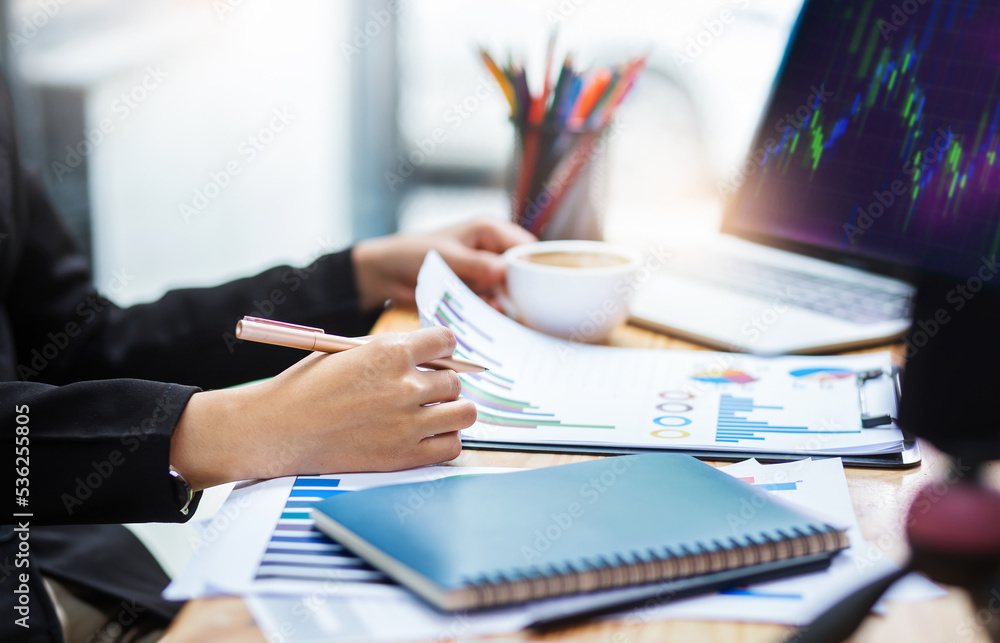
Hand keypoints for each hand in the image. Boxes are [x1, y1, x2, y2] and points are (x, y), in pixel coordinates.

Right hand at [170, 327, 475, 488]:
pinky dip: (444, 441)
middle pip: (455, 380)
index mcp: (390, 352)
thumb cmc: (308, 387)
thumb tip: (430, 354)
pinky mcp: (406, 456)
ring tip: (430, 414)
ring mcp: (409, 423)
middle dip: (441, 383)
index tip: (435, 358)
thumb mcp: (350, 351)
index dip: (441, 349)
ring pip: (464, 412)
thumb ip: (392, 350)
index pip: (446, 341)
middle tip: (422, 392)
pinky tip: (424, 437)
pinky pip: (452, 446)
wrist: (278, 430)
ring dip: (450, 411)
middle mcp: (405, 385)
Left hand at [352, 217, 535, 311]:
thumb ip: (475, 264)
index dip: (533, 265)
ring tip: (498, 309)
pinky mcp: (477, 289)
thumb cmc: (413, 253)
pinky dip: (493, 308)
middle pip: (522, 269)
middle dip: (521, 288)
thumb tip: (504, 270)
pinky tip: (490, 314)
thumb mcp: (446, 257)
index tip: (534, 288)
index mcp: (490, 230)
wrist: (388, 273)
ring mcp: (486, 271)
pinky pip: (495, 300)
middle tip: (518, 305)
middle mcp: (493, 249)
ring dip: (507, 301)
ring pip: (510, 288)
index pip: (525, 246)